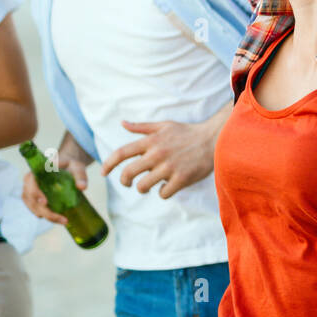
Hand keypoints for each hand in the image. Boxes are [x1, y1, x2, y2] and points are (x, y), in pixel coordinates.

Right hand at [22, 149, 88, 226]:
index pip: (30, 182)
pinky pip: (35, 210)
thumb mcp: (77, 166)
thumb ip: (80, 175)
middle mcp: (30, 182)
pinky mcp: (34, 200)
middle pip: (31, 199)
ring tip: (63, 220)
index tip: (45, 202)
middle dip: (45, 211)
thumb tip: (82, 187)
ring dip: (47, 216)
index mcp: (37, 171)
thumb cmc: (70, 165)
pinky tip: (58, 219)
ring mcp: (30, 192)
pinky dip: (45, 216)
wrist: (67, 167)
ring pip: (33, 207)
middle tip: (62, 219)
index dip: (35, 193)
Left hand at [100, 119, 216, 198]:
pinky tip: (168, 187)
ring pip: (143, 186)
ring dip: (142, 189)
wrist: (213, 139)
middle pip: (128, 173)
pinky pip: (164, 193)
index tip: (103, 173)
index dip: (108, 164)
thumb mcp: (164, 125)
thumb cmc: (187, 132)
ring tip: (148, 186)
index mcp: (151, 141)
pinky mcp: (182, 178)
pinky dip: (163, 193)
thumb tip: (123, 123)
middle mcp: (157, 154)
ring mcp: (169, 167)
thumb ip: (142, 127)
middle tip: (128, 183)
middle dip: (124, 181)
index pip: (121, 153)